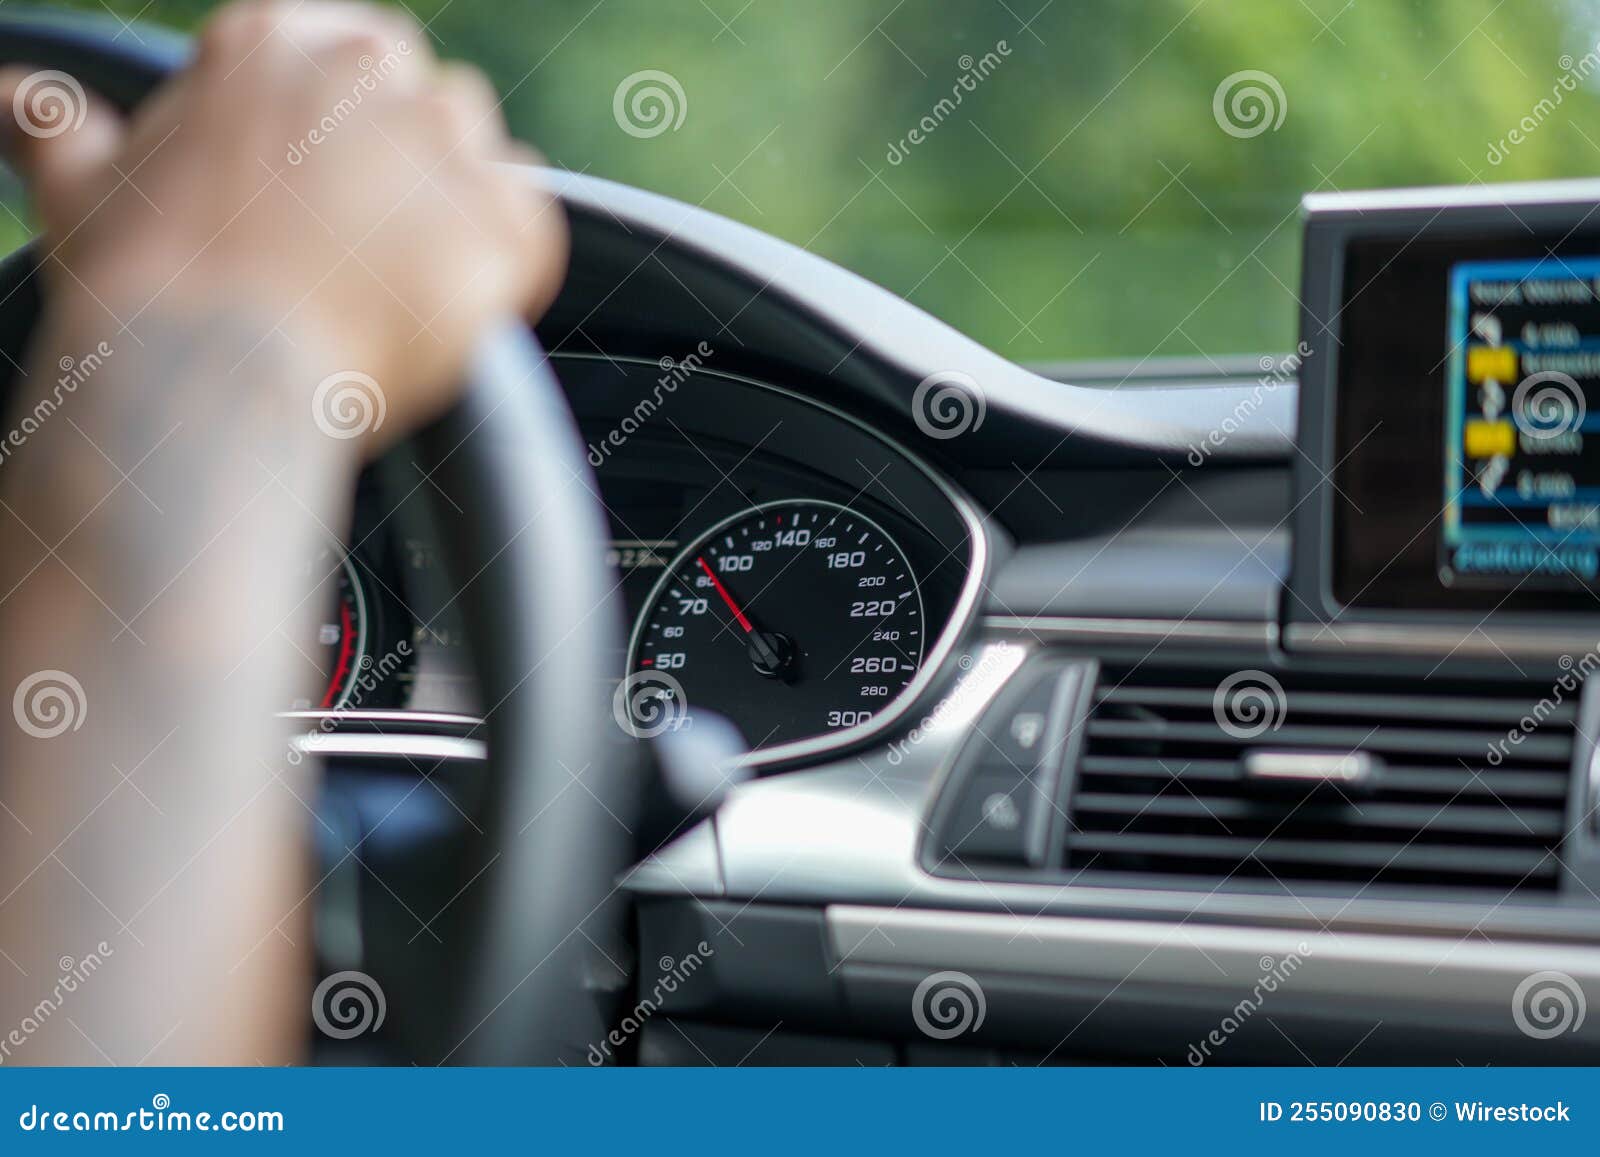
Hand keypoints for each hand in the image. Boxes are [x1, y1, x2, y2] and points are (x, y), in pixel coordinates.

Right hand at [0, 0, 566, 448]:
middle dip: (409, 169)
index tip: (333, 193)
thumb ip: (64, 128)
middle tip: (362, 252)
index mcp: (276, 41)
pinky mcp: (498, 232)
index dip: (354, 133)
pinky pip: (532, 236)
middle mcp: (371, 71)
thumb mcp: (79, 189)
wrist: (203, 378)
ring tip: (394, 287)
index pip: (359, 55)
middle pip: (432, 100)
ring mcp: (443, 148)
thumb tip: (22, 98)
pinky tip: (445, 315)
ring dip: (457, 214)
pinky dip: (503, 275)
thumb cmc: (140, 290)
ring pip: (489, 159)